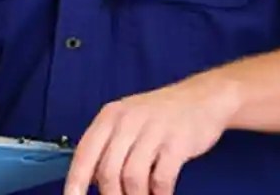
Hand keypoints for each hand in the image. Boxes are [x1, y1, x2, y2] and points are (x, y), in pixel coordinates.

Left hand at [63, 74, 240, 194]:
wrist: (204, 98)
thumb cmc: (161, 115)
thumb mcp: (128, 121)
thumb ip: (108, 146)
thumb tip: (89, 179)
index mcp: (110, 116)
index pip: (84, 153)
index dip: (74, 181)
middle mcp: (128, 121)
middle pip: (107, 171)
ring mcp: (153, 131)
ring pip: (132, 177)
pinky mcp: (177, 143)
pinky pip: (161, 178)